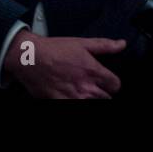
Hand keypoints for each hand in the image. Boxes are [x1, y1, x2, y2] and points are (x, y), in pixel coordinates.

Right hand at [3, 31, 126, 98]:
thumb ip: (105, 45)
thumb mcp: (82, 43)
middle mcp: (85, 87)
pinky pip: (74, 108)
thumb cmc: (54, 49)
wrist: (30, 58)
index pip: (116, 85)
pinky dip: (75, 102)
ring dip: (90, 99)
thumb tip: (122, 44)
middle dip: (102, 93)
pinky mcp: (60, 103)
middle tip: (93, 86)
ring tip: (83, 92)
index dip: (113, 83)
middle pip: (106, 98)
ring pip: (93, 105)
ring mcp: (73, 98)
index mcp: (93, 71)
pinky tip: (72, 96)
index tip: (108, 81)